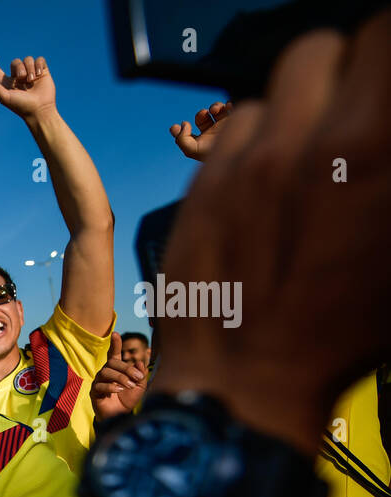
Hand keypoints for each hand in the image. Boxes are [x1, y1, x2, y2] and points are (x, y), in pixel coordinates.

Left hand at [0, 51, 55, 119]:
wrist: (40, 110)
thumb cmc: (21, 106)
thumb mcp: (5, 97)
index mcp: (7, 83)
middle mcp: (18, 77)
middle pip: (15, 62)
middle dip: (19, 67)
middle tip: (22, 78)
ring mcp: (30, 74)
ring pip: (28, 59)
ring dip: (29, 68)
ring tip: (31, 80)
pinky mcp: (42, 72)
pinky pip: (39, 59)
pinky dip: (38, 65)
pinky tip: (38, 75)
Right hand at [90, 333, 147, 419]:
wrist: (120, 417)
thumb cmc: (128, 400)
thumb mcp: (139, 386)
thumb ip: (141, 374)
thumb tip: (140, 361)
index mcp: (115, 370)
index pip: (113, 354)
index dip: (114, 344)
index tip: (115, 334)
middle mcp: (105, 373)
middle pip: (112, 363)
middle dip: (126, 368)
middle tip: (137, 377)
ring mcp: (98, 382)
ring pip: (106, 372)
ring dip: (120, 377)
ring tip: (129, 386)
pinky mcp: (94, 393)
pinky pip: (100, 385)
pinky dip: (111, 387)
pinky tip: (119, 390)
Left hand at [155, 18, 390, 449]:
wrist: (249, 383)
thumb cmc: (341, 332)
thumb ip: (390, 165)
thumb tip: (379, 138)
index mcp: (375, 151)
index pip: (381, 39)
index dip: (382, 60)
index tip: (379, 85)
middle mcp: (307, 146)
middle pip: (319, 51)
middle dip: (338, 76)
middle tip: (346, 115)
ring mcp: (245, 165)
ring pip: (268, 91)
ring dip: (289, 112)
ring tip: (301, 155)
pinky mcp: (200, 188)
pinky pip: (227, 136)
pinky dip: (248, 148)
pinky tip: (260, 185)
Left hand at [169, 101, 233, 161]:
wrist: (237, 153)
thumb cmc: (214, 154)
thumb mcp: (192, 150)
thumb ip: (182, 138)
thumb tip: (184, 124)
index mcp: (200, 142)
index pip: (187, 133)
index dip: (179, 129)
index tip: (175, 126)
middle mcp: (212, 134)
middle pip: (202, 118)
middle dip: (200, 114)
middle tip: (203, 114)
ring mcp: (224, 126)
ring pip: (216, 110)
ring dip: (214, 106)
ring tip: (215, 110)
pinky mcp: (235, 120)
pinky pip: (230, 108)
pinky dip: (228, 105)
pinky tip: (227, 106)